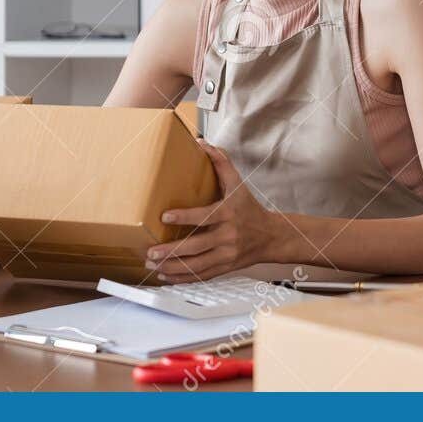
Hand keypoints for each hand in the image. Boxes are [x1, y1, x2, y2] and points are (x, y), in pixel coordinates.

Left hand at [147, 142, 282, 283]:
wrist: (271, 236)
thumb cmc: (250, 208)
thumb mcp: (238, 184)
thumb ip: (221, 163)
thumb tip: (203, 143)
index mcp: (228, 214)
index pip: (204, 216)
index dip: (184, 217)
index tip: (165, 217)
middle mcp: (227, 236)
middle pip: (196, 246)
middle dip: (171, 251)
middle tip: (151, 251)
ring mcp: (226, 255)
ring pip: (196, 266)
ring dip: (173, 267)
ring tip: (153, 265)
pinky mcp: (224, 267)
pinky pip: (201, 276)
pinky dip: (183, 278)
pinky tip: (167, 276)